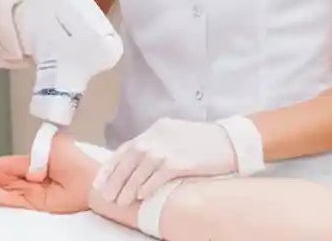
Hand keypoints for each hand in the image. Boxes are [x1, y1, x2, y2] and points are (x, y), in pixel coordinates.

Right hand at [0, 133, 99, 213]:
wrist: (89, 181)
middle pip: (5, 178)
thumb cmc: (73, 160)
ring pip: (5, 189)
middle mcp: (33, 177)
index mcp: (38, 162)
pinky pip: (11, 199)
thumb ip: (24, 159)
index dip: (2, 166)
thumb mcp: (46, 149)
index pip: (14, 164)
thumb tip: (3, 165)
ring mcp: (32, 192)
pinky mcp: (33, 204)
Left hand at [94, 118, 235, 204]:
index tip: (100, 179)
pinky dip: (146, 187)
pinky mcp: (180, 161)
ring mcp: (168, 147)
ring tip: (119, 202)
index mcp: (157, 129)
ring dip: (127, 187)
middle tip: (105, 195)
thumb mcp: (177, 136)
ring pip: (139, 169)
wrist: (231, 141)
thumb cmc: (207, 142)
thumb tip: (140, 164)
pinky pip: (156, 176)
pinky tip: (140, 197)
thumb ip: (159, 145)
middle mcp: (158, 136)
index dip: (111, 165)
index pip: (127, 147)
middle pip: (128, 159)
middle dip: (115, 179)